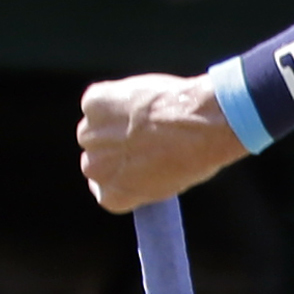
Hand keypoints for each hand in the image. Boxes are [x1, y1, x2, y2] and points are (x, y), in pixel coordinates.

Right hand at [77, 73, 246, 211]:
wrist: (203, 125)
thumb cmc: (197, 156)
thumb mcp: (169, 181)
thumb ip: (142, 177)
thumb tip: (138, 165)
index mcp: (113, 197)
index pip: (102, 186)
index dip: (118, 170)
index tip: (130, 160)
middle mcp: (94, 169)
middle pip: (95, 155)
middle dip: (113, 145)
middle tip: (140, 133)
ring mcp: (90, 134)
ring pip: (94, 126)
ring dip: (112, 120)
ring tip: (145, 115)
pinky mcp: (93, 103)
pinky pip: (99, 99)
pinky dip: (116, 96)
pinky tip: (141, 99)